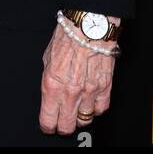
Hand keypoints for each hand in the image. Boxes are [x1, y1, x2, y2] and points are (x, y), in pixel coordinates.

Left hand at [38, 18, 116, 134]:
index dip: (47, 125)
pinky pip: (101, 109)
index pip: (48, 119)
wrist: (88, 26)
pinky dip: (96, 108)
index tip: (48, 125)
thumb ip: (49, 78)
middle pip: (67, 126)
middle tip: (62, 123)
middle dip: (63, 126)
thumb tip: (50, 92)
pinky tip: (91, 102)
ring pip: (85, 119)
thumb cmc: (68, 36)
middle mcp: (70, 91)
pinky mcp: (105, 87)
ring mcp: (89, 91)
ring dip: (80, 117)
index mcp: (52, 84)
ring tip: (77, 110)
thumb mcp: (47, 58)